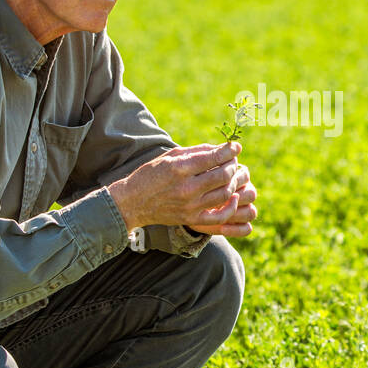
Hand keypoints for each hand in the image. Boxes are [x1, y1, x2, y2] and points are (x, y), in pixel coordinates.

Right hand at [107, 141, 257, 237]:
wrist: (132, 202)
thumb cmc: (151, 175)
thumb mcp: (169, 156)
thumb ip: (196, 152)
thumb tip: (220, 148)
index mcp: (179, 168)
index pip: (214, 157)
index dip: (230, 151)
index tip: (235, 147)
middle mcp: (186, 188)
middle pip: (223, 175)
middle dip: (233, 165)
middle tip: (233, 161)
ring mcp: (190, 206)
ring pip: (225, 193)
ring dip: (233, 182)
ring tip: (231, 175)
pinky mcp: (191, 219)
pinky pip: (220, 216)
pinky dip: (231, 206)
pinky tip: (233, 196)